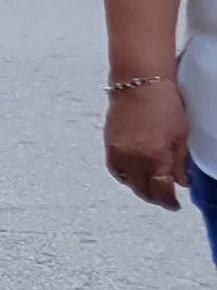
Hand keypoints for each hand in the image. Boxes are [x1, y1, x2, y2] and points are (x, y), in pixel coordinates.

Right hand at [105, 79, 190, 212]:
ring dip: (140, 188)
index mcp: (155, 157)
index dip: (168, 202)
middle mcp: (134, 158)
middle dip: (155, 198)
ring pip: (128, 183)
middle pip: (142, 190)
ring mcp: (119, 152)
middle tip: (164, 199)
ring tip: (150, 187)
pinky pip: (115, 171)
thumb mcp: (181, 136)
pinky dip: (125, 177)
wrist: (138, 84)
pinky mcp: (109, 145)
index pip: (161, 191)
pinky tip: (133, 175)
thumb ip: (180, 162)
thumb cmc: (162, 103)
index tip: (174, 205)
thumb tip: (181, 181)